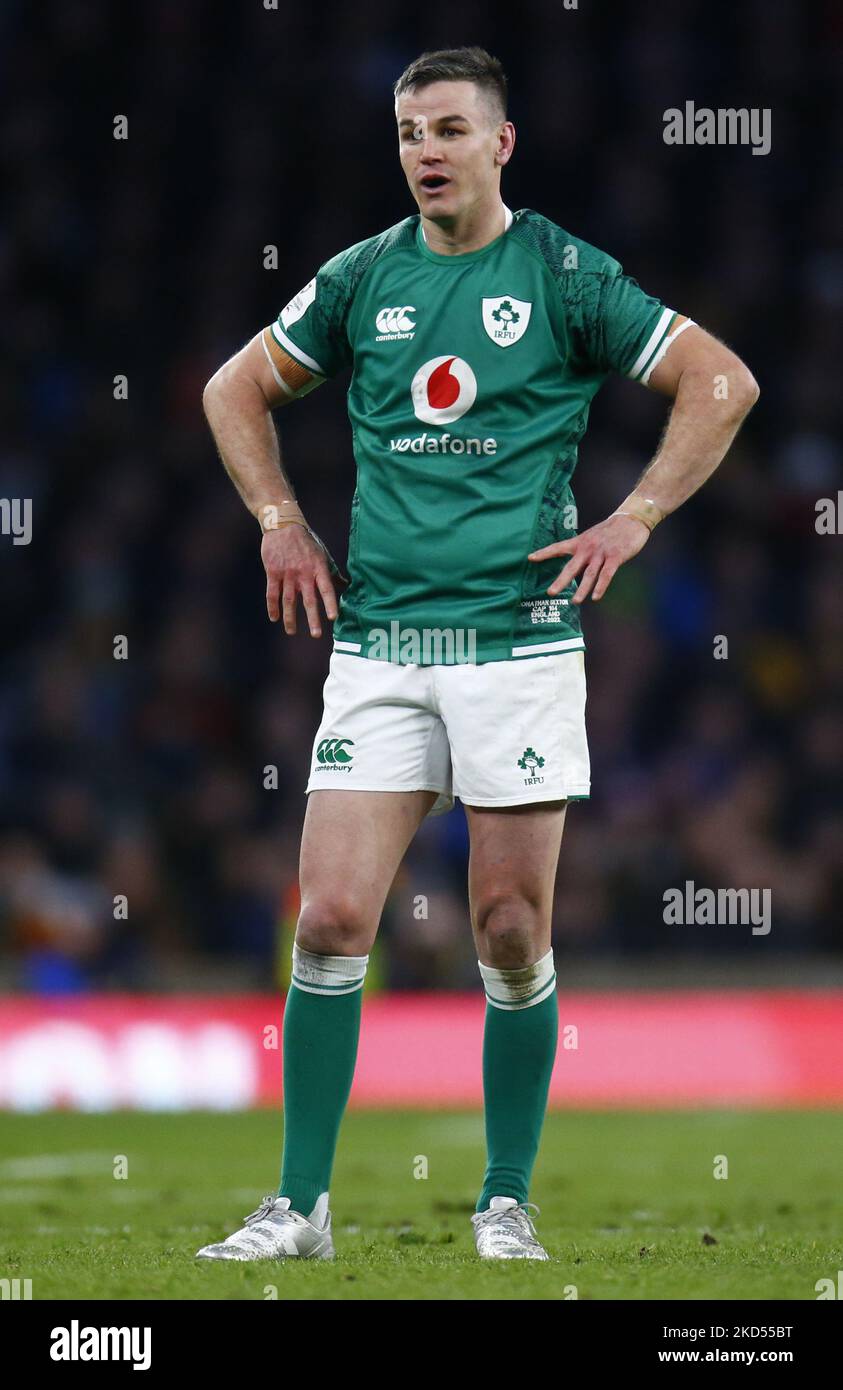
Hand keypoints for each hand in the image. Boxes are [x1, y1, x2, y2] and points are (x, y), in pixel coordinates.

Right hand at [261, 524, 340, 635]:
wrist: (283, 525)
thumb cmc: (306, 542)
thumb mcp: (322, 554)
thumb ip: (332, 572)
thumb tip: (346, 585)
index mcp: (318, 567)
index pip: (326, 588)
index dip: (330, 603)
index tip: (333, 617)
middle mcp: (303, 572)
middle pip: (309, 599)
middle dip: (313, 618)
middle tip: (316, 635)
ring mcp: (287, 573)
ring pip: (289, 601)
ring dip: (291, 618)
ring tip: (292, 632)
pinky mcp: (273, 572)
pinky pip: (272, 593)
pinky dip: (273, 607)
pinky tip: (275, 618)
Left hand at [528, 513, 650, 603]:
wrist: (632, 519)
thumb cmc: (610, 531)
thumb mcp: (591, 536)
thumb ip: (582, 551)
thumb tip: (573, 568)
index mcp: (580, 542)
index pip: (558, 547)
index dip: (544, 553)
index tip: (530, 558)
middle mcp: (588, 548)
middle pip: (572, 567)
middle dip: (561, 581)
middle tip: (550, 593)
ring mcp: (601, 553)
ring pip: (589, 574)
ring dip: (582, 589)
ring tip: (574, 601)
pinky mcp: (616, 557)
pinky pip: (607, 574)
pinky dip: (601, 586)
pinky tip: (595, 597)